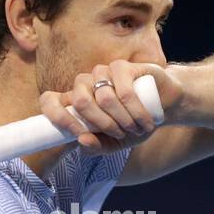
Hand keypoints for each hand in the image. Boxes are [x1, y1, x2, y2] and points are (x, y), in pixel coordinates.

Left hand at [39, 61, 183, 153]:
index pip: (49, 101)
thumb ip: (97, 147)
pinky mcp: (120, 67)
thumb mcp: (115, 144)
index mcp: (75, 102)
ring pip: (104, 97)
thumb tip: (81, 141)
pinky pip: (122, 90)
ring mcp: (102, 73)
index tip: (77, 133)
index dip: (57, 116)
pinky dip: (135, 110)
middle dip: (103, 124)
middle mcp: (85, 85)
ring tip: (136, 128)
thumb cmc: (135, 125)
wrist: (164, 106)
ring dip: (123, 120)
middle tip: (121, 134)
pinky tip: (145, 120)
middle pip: (81, 102)